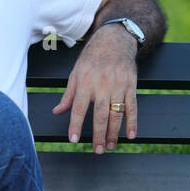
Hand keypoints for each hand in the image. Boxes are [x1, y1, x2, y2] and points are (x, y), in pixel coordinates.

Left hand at [51, 26, 138, 152]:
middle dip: (99, 135)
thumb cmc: (91, 58)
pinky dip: (133, 122)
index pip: (79, 108)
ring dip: (114, 133)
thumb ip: (68, 95)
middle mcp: (102, 85)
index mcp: (85, 83)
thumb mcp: (76, 73)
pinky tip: (131, 135)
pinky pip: (132, 107)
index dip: (76, 125)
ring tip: (110, 146)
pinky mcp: (131, 86)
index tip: (74, 140)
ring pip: (117, 114)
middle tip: (97, 150)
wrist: (115, 40)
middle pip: (100, 115)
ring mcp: (118, 86)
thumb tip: (57, 112)